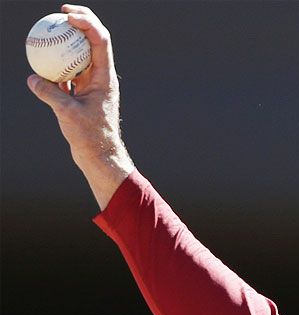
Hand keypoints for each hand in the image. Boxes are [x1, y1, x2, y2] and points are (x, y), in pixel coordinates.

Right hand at [27, 4, 133, 209]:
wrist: (99, 155)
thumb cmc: (90, 137)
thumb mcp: (68, 114)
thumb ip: (51, 94)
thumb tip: (33, 78)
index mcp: (104, 77)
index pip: (100, 41)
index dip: (87, 22)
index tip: (68, 15)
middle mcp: (101, 76)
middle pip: (93, 40)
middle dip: (81, 21)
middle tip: (61, 11)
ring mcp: (91, 83)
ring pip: (80, 55)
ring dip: (67, 40)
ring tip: (49, 28)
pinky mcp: (82, 92)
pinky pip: (67, 71)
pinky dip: (55, 63)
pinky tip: (39, 59)